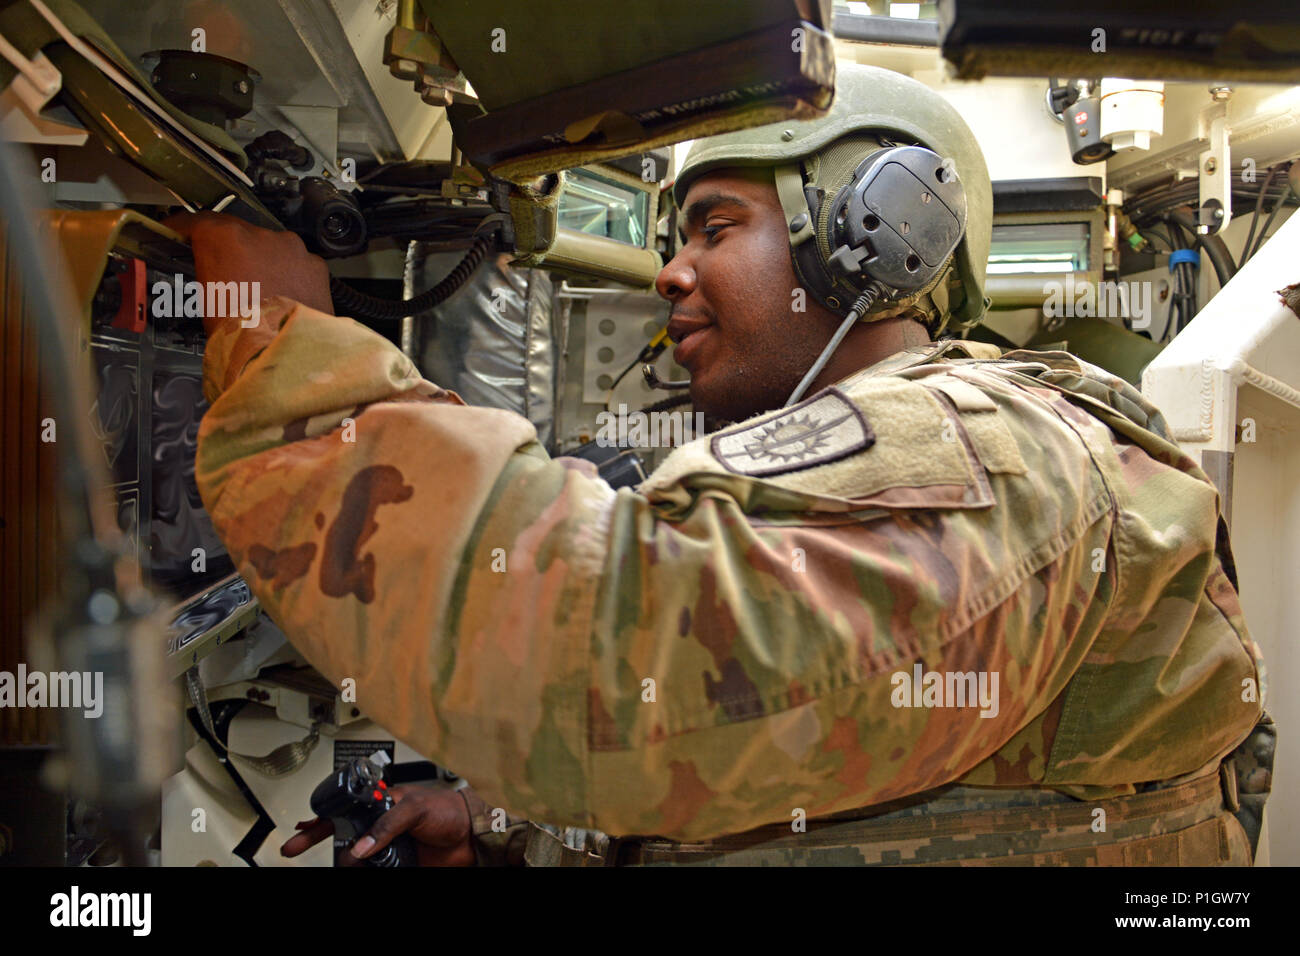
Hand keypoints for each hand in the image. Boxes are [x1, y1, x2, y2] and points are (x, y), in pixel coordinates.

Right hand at [161, 212, 334, 331]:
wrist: (281, 348)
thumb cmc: (241, 330)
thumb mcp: (206, 298)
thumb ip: (208, 272)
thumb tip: (210, 274)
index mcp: (224, 237)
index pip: (198, 222)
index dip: (187, 228)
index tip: (182, 231)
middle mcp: (260, 235)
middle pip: (241, 235)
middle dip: (234, 251)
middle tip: (230, 275)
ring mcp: (291, 248)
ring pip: (273, 249)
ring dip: (266, 264)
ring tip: (261, 292)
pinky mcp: (315, 266)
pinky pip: (299, 265)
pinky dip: (293, 276)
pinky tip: (287, 295)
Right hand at [280, 784, 475, 866]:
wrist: (472, 836)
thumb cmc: (449, 810)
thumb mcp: (415, 808)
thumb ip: (386, 824)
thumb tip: (361, 846)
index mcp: (382, 804)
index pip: (346, 810)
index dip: (322, 819)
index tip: (301, 829)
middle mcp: (381, 826)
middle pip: (343, 836)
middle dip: (318, 841)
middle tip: (293, 849)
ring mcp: (388, 847)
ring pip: (356, 858)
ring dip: (347, 862)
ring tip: (349, 863)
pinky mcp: (398, 866)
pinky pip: (375, 871)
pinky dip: (364, 872)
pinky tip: (359, 870)